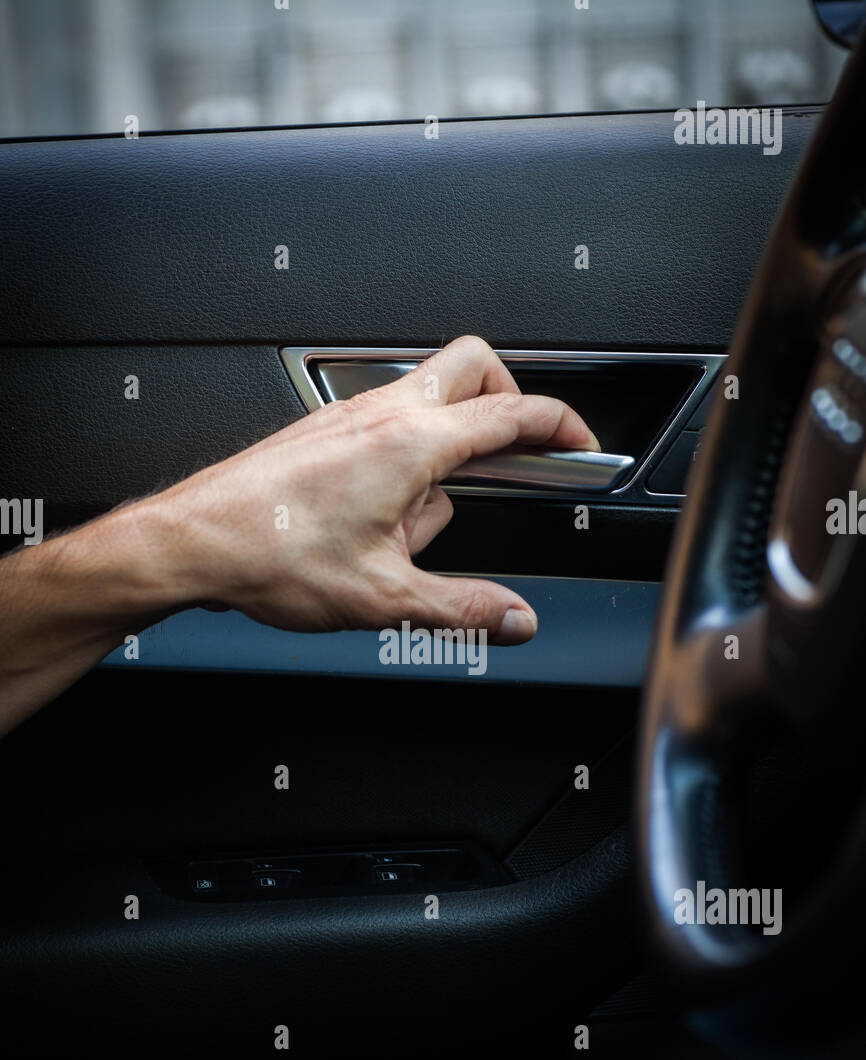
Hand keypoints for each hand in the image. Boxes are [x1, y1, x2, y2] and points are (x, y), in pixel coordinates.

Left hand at [0, 336, 597, 735]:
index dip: (560, 425)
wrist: (194, 543)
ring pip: (429, 399)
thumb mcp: (384, 598)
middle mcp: (381, 413)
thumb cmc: (269, 554)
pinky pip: (388, 425)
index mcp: (411, 443)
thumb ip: (462, 610)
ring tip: (419, 526)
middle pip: (474, 366)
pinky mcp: (325, 431)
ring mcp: (349, 415)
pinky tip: (378, 520)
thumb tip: (514, 618)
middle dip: (509, 400)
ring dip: (449, 446)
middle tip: (519, 452)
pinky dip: (406, 458)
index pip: (512, 413)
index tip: (581, 443)